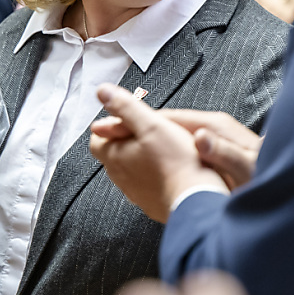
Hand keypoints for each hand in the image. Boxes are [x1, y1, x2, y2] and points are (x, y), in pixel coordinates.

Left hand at [89, 84, 226, 221]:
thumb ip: (125, 106)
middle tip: (147, 132)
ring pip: (131, 170)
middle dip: (127, 142)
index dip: (110, 127)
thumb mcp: (151, 123)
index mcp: (114, 156)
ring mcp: (135, 193)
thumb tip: (102, 91)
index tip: (127, 121)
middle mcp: (120, 177)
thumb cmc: (176, 162)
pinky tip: (171, 170)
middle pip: (114, 155)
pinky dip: (154, 176)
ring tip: (162, 150)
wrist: (196, 199)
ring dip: (141, 159)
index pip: (97, 139)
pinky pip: (147, 186)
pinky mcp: (152, 203)